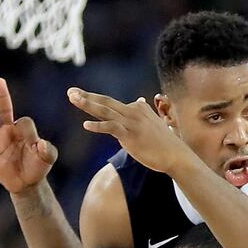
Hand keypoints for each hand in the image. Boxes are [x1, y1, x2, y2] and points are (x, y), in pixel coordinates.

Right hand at [0, 78, 57, 193]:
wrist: (26, 184)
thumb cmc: (38, 168)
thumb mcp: (48, 158)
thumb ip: (48, 150)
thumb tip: (40, 143)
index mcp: (24, 131)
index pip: (23, 121)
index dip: (28, 131)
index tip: (33, 144)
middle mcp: (9, 131)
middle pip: (4, 109)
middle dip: (2, 95)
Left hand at [68, 87, 195, 174]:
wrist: (176, 155)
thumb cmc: (165, 142)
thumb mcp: (153, 122)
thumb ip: (143, 111)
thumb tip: (139, 100)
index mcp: (136, 108)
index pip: (111, 103)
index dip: (94, 99)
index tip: (79, 96)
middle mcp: (133, 111)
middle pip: (105, 101)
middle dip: (87, 96)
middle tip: (70, 91)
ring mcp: (131, 122)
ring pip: (105, 110)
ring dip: (88, 104)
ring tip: (73, 99)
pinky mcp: (130, 135)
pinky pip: (111, 127)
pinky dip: (98, 126)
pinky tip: (86, 125)